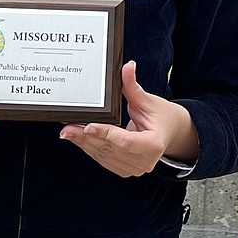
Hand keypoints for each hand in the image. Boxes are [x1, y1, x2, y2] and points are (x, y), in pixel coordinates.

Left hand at [59, 60, 198, 176]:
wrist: (170, 132)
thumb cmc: (162, 117)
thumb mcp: (149, 101)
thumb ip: (133, 86)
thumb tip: (127, 67)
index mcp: (154, 144)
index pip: (125, 140)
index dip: (105, 134)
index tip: (87, 127)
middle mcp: (145, 161)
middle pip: (110, 149)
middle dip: (86, 137)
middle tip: (67, 127)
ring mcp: (135, 168)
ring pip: (103, 156)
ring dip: (84, 144)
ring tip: (68, 131)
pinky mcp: (125, 170)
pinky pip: (103, 160)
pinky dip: (90, 148)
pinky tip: (78, 139)